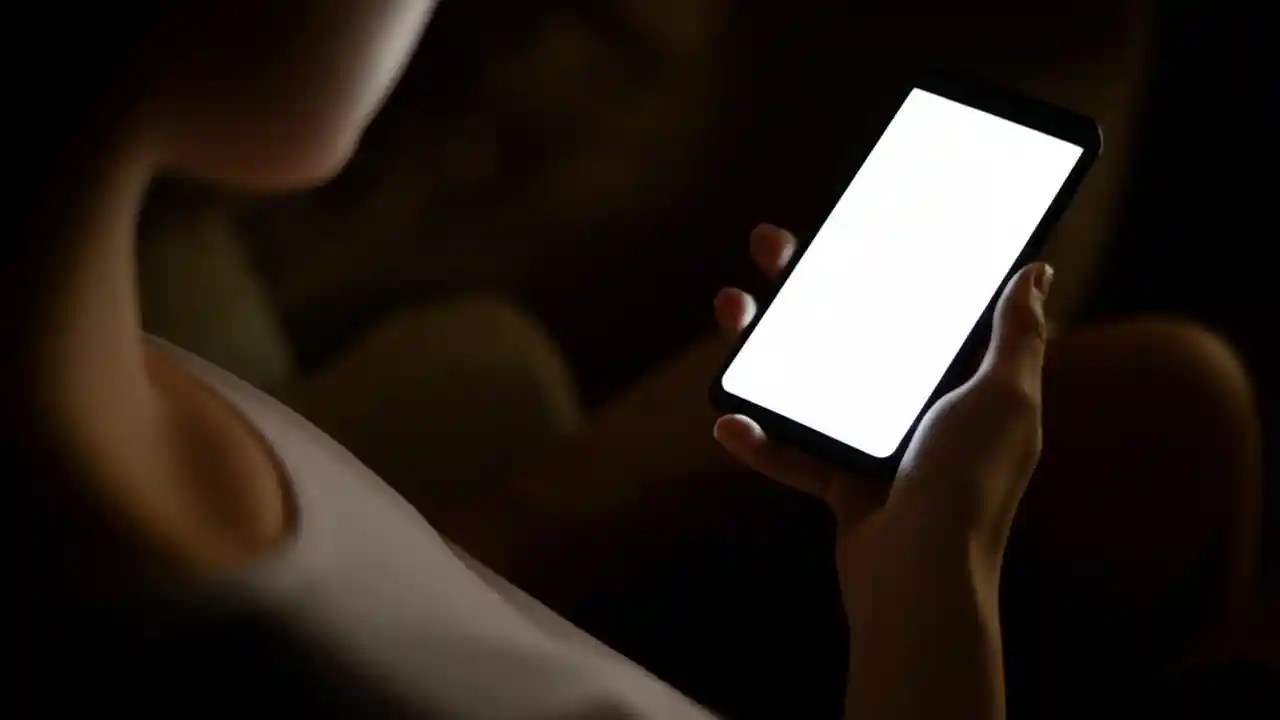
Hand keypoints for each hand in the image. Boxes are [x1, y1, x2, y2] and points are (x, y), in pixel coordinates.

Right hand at [713, 223, 1052, 590]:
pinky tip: (728, 421)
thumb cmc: (970, 482)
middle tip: (771, 250)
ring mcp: (873, 444)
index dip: (875, 261)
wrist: (923, 573)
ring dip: (762, 348)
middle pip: (847, 331)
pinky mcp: (838, 483)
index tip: (842, 223)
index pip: (908, 304)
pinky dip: (758, 441)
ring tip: (732, 313)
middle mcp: (912, 406)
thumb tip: (1035, 273)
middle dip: (803, 287)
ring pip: (807, 384)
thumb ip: (1017, 334)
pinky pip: (789, 454)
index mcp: (952, 378)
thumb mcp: (1006, 396)